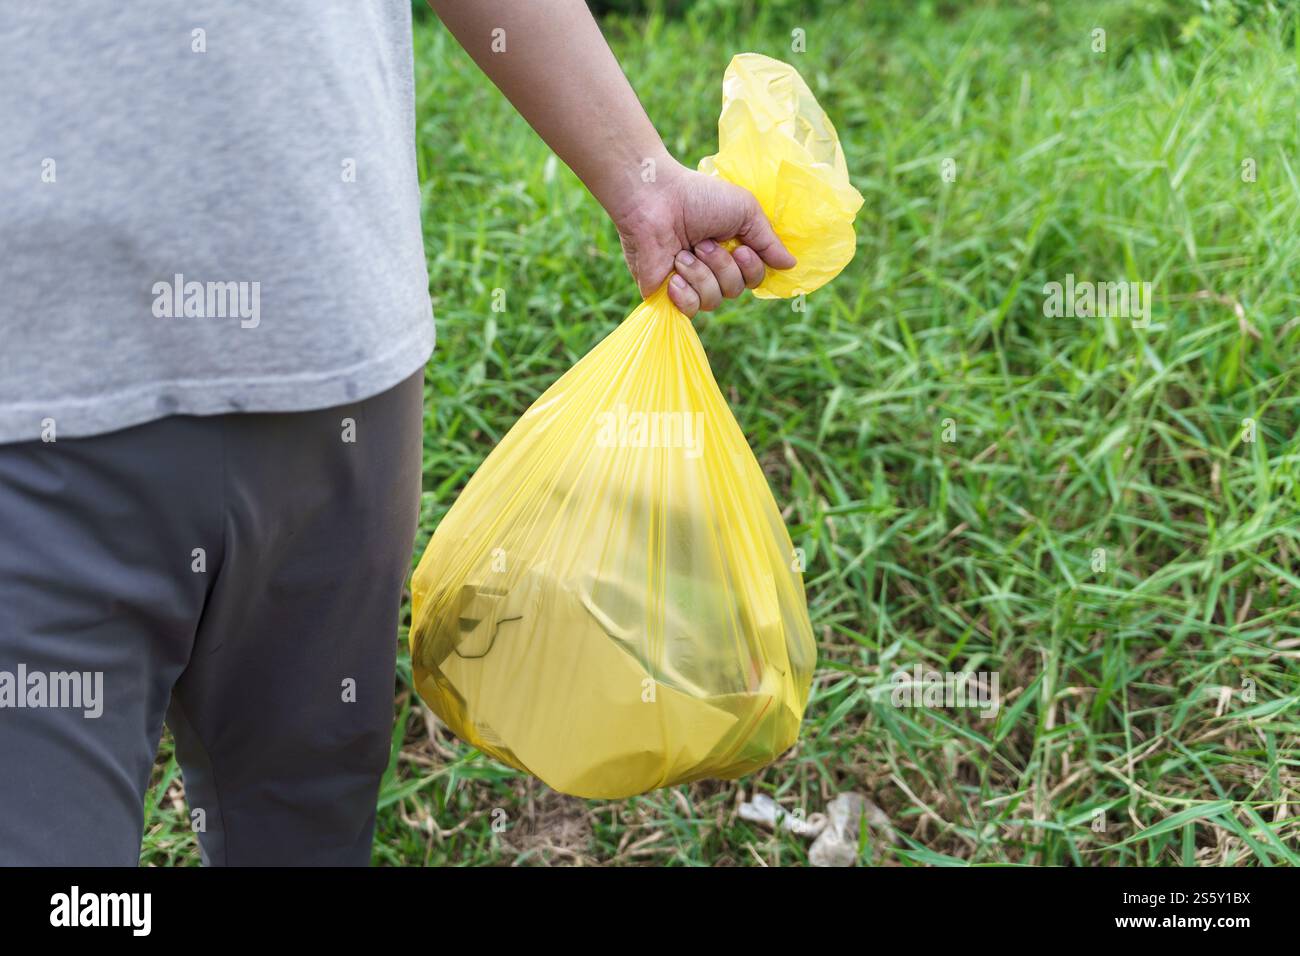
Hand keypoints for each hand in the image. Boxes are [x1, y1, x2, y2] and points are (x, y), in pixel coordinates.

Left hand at [609, 160, 795, 316]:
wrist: (653, 199)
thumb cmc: (697, 197)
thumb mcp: (745, 211)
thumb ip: (768, 240)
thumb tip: (791, 265)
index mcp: (730, 249)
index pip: (754, 278)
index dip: (752, 270)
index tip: (740, 249)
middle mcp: (710, 268)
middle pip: (735, 291)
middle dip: (722, 267)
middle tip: (702, 243)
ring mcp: (687, 282)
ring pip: (713, 301)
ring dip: (701, 275)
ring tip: (682, 253)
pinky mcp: (665, 293)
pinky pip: (690, 310)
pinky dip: (685, 292)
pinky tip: (673, 274)